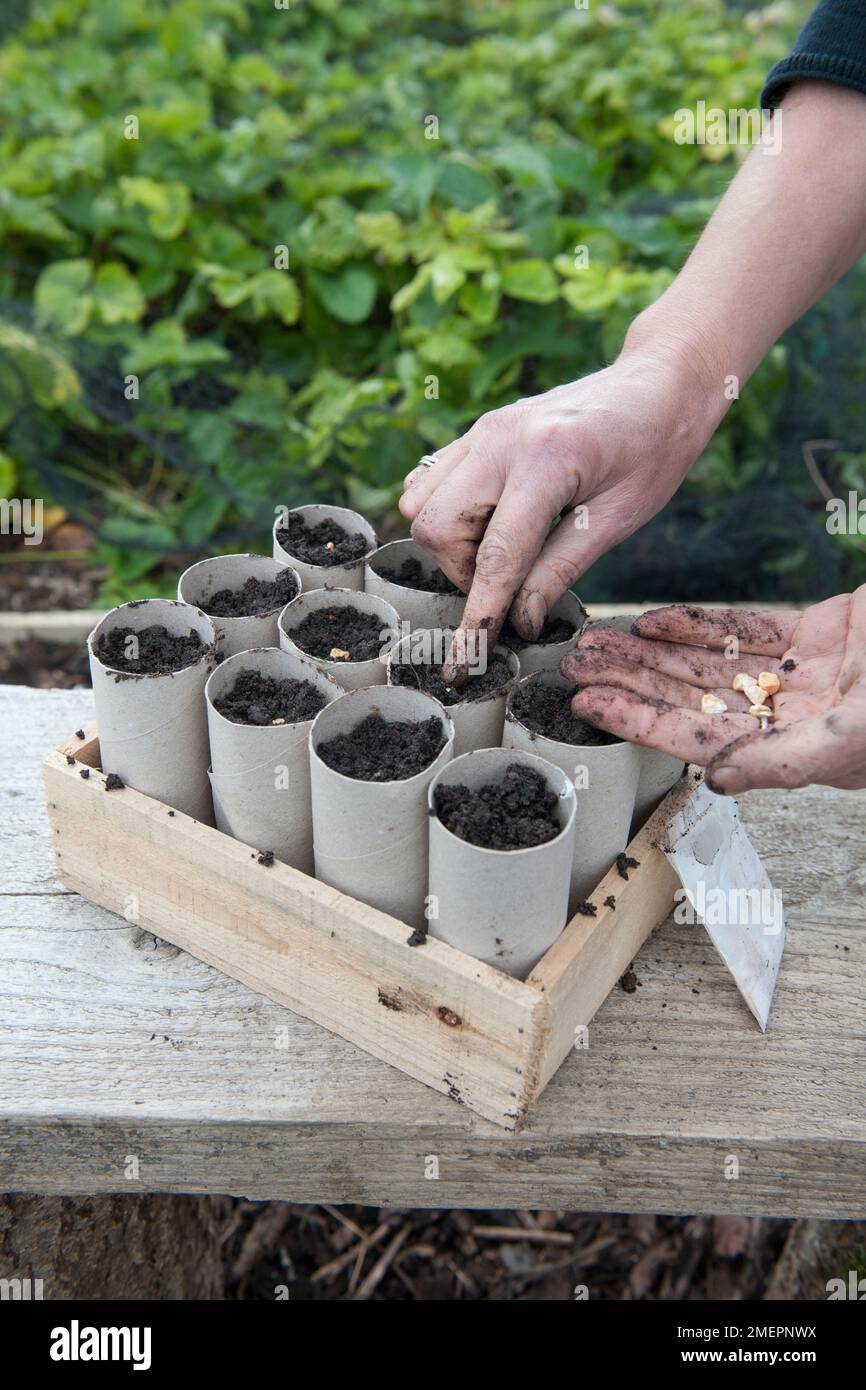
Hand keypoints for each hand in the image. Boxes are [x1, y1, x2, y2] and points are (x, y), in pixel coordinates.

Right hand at [399, 340, 724, 678]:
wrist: (659, 383)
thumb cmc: (655, 449)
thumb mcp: (619, 518)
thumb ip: (562, 568)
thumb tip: (519, 620)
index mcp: (548, 460)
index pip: (497, 555)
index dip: (481, 614)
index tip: (469, 660)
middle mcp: (502, 439)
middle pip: (437, 527)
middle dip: (463, 573)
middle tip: (509, 587)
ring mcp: (484, 430)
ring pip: (420, 503)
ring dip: (451, 544)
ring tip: (501, 553)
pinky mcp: (479, 431)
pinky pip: (430, 480)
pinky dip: (447, 514)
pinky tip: (492, 524)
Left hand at [561, 589, 865, 792]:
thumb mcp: (849, 738)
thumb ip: (782, 763)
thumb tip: (714, 782)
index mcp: (797, 754)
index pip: (697, 739)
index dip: (639, 721)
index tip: (587, 706)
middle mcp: (792, 718)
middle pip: (692, 699)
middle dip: (631, 682)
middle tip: (574, 666)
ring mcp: (806, 675)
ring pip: (710, 662)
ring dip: (653, 651)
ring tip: (599, 641)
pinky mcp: (822, 633)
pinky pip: (747, 629)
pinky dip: (702, 623)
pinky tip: (655, 619)